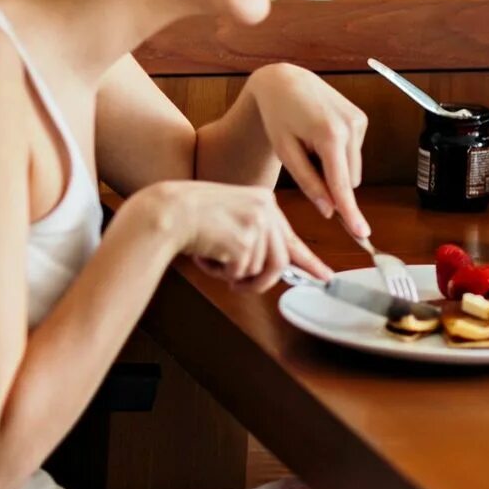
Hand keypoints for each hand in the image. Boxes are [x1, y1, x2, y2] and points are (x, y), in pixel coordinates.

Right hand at [137, 181, 331, 291]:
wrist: (165, 211)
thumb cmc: (191, 218)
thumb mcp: (232, 220)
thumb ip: (256, 238)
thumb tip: (279, 267)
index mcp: (264, 200)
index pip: (291, 238)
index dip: (308, 262)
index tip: (323, 276)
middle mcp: (267, 209)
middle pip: (279, 261)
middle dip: (260, 283)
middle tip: (239, 287)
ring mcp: (258, 223)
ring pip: (261, 270)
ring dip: (236, 276)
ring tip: (214, 262)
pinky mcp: (245, 239)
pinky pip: (241, 272)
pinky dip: (222, 273)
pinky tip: (207, 256)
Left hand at [245, 64, 369, 235]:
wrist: (285, 81)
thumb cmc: (278, 116)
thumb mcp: (285, 151)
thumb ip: (308, 183)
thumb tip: (328, 210)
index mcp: (328, 135)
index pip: (342, 184)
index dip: (350, 212)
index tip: (361, 233)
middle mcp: (350, 127)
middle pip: (348, 179)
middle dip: (331, 183)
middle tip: (304, 163)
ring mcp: (360, 121)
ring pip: (353, 168)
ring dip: (334, 167)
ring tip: (310, 145)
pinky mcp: (362, 119)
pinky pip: (354, 153)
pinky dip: (339, 153)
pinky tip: (321, 135)